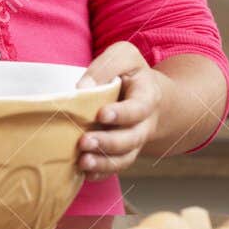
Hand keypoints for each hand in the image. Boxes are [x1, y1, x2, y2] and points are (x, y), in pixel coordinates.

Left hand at [74, 41, 163, 179]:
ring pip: (125, 158)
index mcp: (148, 97)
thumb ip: (106, 66)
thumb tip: (81, 88)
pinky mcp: (122, 152)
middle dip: (109, 143)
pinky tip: (84, 171)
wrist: (147, 94)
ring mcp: (134, 141)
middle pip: (132, 139)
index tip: (101, 114)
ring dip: (104, 162)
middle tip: (84, 142)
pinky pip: (116, 167)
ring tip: (83, 161)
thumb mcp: (124, 56)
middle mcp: (144, 123)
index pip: (138, 108)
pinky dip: (101, 172)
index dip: (122, 114)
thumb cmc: (130, 73)